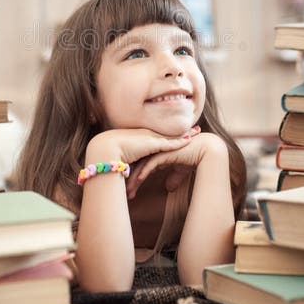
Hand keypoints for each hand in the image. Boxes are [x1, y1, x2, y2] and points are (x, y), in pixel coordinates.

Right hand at [85, 126, 200, 173]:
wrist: (106, 149)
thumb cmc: (112, 155)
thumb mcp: (126, 160)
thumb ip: (134, 164)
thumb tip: (136, 174)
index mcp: (143, 138)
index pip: (162, 135)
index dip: (174, 134)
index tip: (184, 132)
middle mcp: (148, 135)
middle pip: (170, 133)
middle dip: (184, 131)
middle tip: (197, 129)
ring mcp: (150, 138)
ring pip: (172, 136)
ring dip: (185, 135)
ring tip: (198, 132)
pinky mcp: (150, 144)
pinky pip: (168, 143)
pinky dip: (179, 143)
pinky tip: (189, 141)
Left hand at [126, 132, 227, 199]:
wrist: (206, 151)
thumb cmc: (194, 159)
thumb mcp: (181, 172)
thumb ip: (173, 178)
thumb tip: (169, 188)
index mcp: (159, 155)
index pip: (143, 168)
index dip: (137, 180)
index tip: (131, 192)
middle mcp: (157, 152)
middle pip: (139, 166)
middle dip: (132, 181)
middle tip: (127, 194)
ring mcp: (160, 151)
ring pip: (143, 165)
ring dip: (135, 179)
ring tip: (130, 191)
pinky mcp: (165, 152)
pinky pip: (152, 162)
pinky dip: (145, 170)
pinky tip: (139, 179)